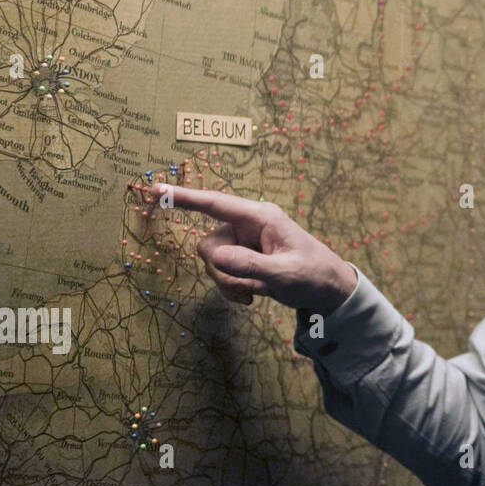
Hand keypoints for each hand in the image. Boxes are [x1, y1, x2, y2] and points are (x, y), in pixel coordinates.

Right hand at [156, 184, 357, 312]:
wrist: (328, 291)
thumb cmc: (313, 275)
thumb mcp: (284, 273)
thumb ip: (249, 264)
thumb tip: (214, 256)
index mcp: (261, 217)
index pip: (215, 204)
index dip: (184, 198)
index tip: (157, 190)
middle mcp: (249, 226)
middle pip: (209, 245)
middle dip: (223, 271)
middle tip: (251, 286)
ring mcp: (245, 243)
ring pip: (213, 262)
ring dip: (230, 282)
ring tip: (258, 290)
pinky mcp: (243, 259)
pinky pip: (220, 273)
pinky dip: (232, 288)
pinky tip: (253, 295)